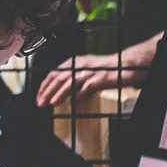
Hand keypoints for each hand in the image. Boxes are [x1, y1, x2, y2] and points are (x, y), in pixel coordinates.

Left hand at [35, 36, 158, 107]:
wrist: (126, 64)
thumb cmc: (105, 70)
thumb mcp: (85, 71)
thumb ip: (73, 79)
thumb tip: (59, 92)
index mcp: (74, 62)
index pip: (53, 73)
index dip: (44, 86)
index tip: (39, 96)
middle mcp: (80, 65)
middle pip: (59, 78)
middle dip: (48, 91)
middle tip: (41, 103)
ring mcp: (90, 71)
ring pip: (70, 82)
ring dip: (59, 94)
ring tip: (52, 103)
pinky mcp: (101, 78)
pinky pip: (87, 88)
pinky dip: (79, 96)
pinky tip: (74, 103)